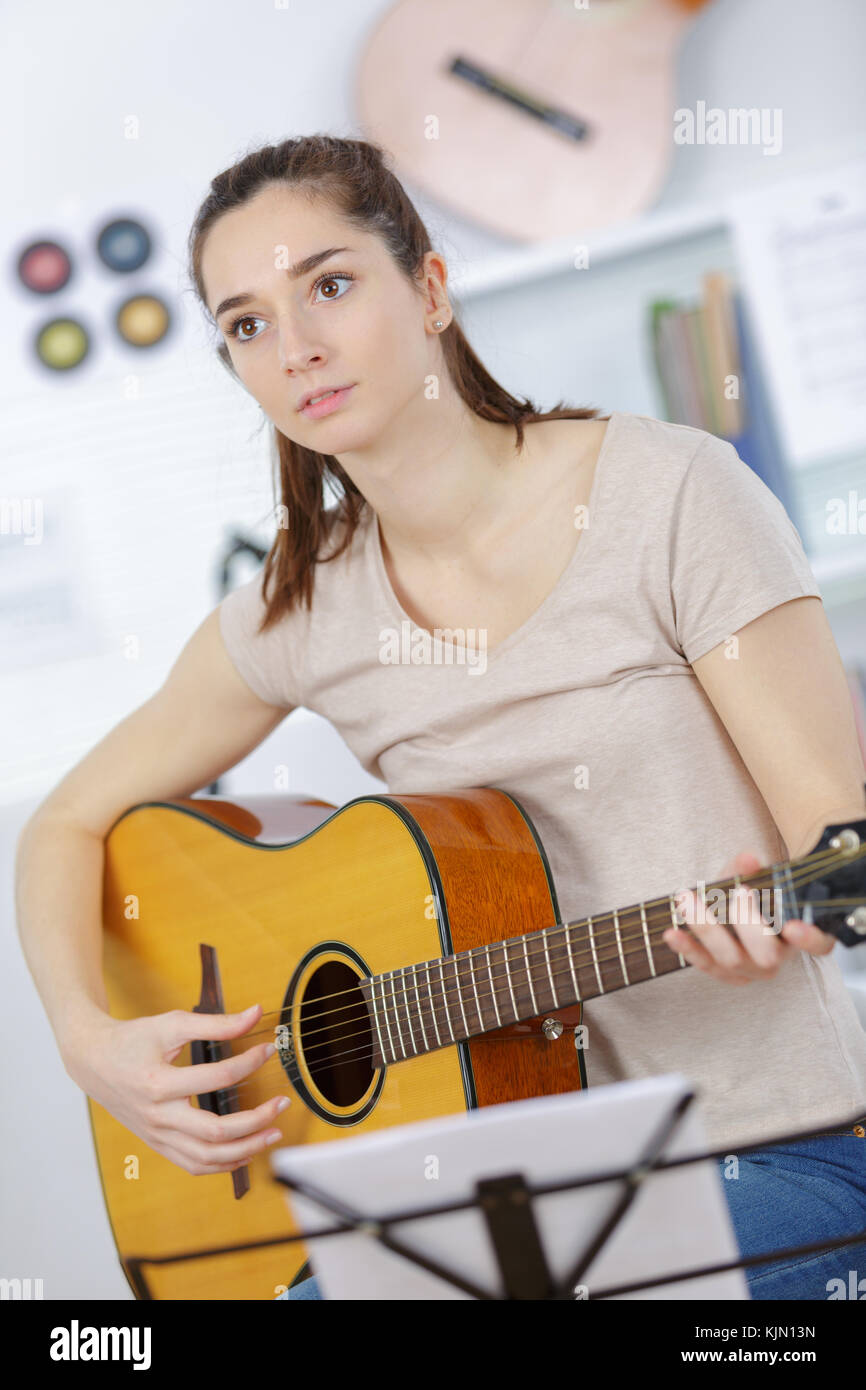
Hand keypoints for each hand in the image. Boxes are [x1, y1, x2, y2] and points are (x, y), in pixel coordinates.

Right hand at [63, 1003, 290, 1175]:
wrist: (93, 1061)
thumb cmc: (132, 1039)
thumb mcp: (171, 1024)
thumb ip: (215, 1023)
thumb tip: (255, 1014)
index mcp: (158, 1083)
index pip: (215, 1078)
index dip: (247, 1063)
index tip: (267, 1050)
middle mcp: (157, 1116)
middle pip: (214, 1132)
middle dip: (255, 1121)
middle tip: (283, 1104)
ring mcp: (157, 1135)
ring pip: (206, 1158)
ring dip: (245, 1149)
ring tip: (273, 1133)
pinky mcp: (157, 1144)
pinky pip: (193, 1164)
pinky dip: (222, 1164)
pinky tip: (245, 1151)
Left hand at [662, 850, 835, 985]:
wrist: (731, 910)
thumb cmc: (749, 893)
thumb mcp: (750, 876)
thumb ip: (747, 869)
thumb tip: (748, 858)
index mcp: (798, 932)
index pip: (819, 944)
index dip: (809, 940)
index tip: (791, 927)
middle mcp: (778, 956)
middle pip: (766, 955)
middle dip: (746, 922)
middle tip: (737, 892)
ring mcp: (752, 970)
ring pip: (732, 961)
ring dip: (707, 930)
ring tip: (687, 901)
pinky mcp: (728, 975)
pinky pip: (707, 966)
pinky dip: (688, 949)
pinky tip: (671, 933)